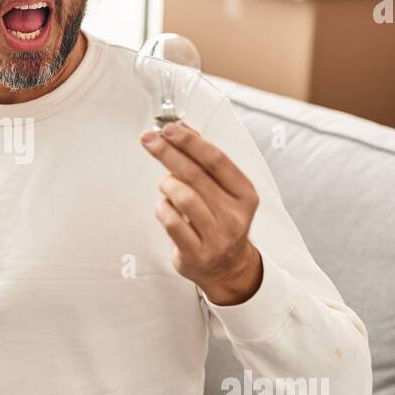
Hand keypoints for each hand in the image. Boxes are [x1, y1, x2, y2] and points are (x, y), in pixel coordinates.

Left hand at [140, 121, 263, 305]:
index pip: (216, 160)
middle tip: (149, 139)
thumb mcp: (222, 190)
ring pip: (183, 197)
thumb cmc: (219, 219)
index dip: (190, 141)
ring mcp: (217, 236)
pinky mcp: (196, 252)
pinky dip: (161, 208)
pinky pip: (171, 221)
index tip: (169, 128)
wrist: (227, 266)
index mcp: (245, 194)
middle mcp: (235, 215)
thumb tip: (182, 128)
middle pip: (195, 175)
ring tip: (165, 185)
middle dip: (168, 153)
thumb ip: (204, 160)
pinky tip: (164, 207)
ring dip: (166, 185)